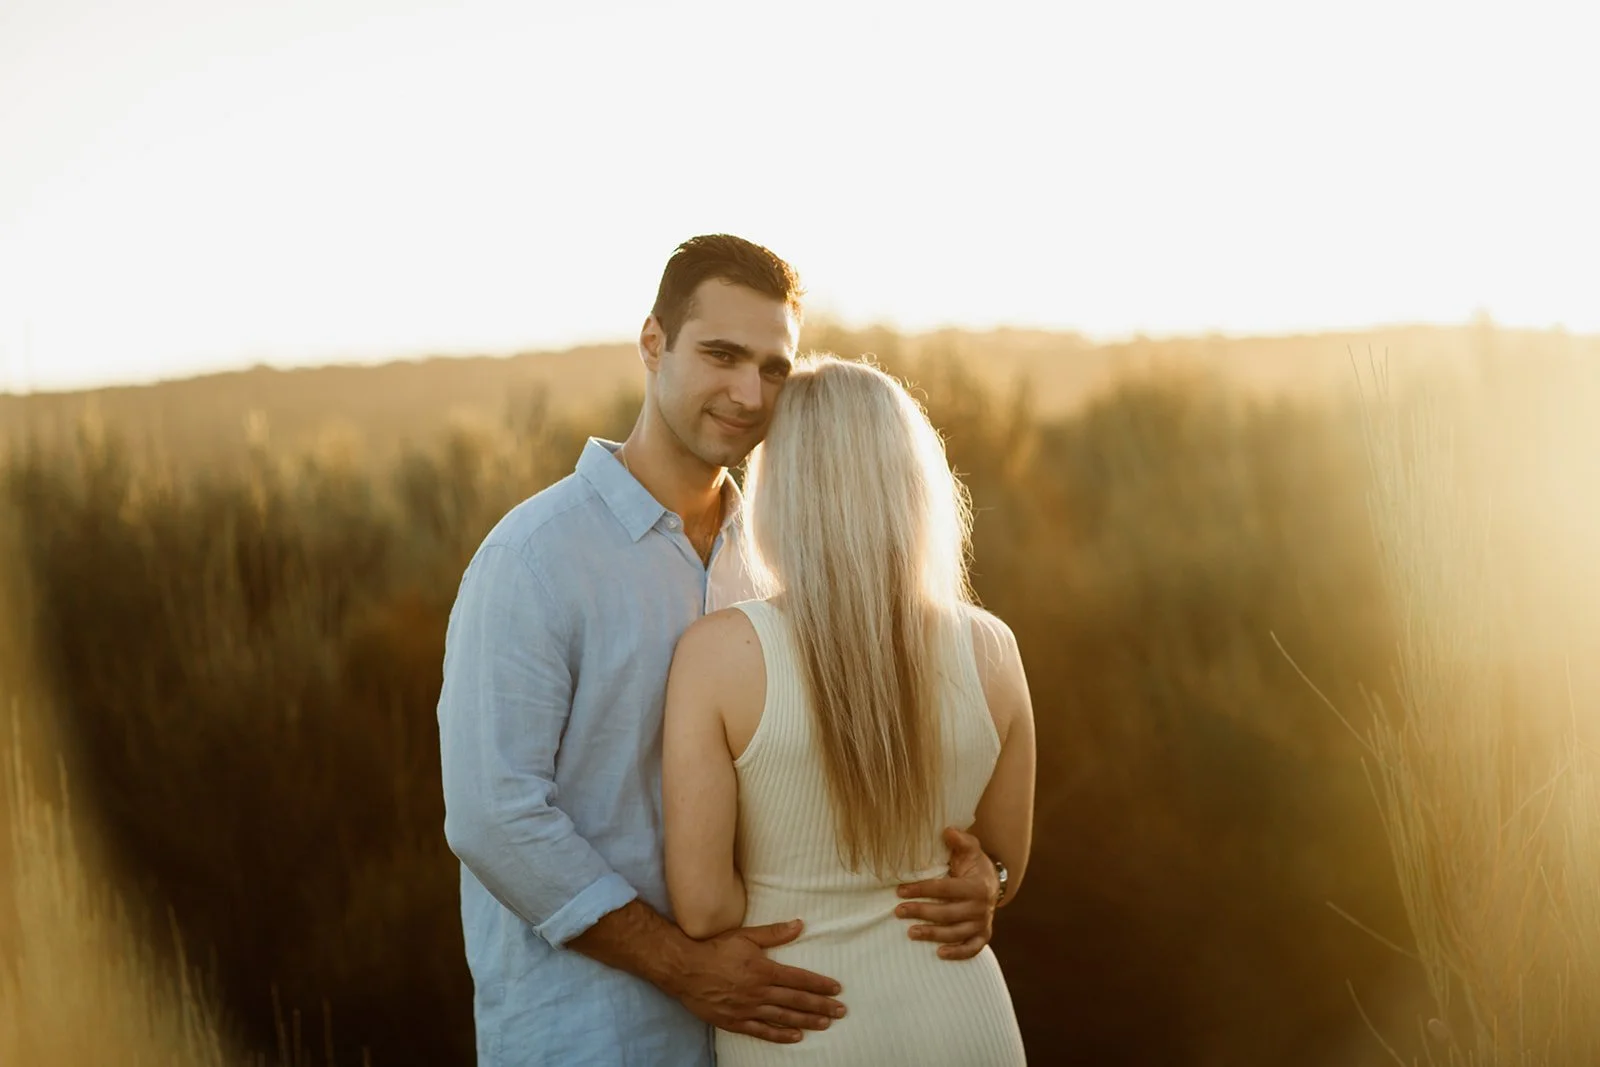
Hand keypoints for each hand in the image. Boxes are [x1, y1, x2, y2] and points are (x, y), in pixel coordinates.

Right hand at [673, 919, 846, 1043]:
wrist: (685, 968)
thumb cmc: (715, 949)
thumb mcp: (745, 936)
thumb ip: (774, 933)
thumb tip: (799, 925)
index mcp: (764, 970)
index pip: (799, 979)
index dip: (820, 985)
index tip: (837, 989)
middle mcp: (759, 991)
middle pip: (796, 1001)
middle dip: (821, 1006)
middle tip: (841, 1011)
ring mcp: (748, 1009)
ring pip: (784, 1017)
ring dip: (807, 1021)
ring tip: (826, 1024)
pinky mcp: (735, 1021)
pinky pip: (762, 1031)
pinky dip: (781, 1035)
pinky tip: (796, 1037)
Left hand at [895, 826, 998, 960]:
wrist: (993, 883)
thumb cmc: (974, 865)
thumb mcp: (970, 849)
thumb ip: (960, 840)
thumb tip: (947, 830)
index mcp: (976, 886)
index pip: (944, 889)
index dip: (921, 889)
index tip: (900, 891)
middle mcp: (982, 907)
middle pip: (947, 913)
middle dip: (921, 912)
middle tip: (898, 911)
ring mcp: (983, 923)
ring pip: (956, 933)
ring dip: (933, 934)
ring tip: (910, 932)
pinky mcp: (984, 935)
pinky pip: (972, 948)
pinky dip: (958, 953)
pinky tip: (940, 953)